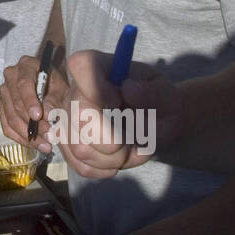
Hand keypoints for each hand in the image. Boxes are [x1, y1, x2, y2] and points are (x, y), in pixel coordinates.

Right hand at [0, 51, 66, 152]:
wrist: (49, 87)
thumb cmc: (56, 85)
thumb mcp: (61, 88)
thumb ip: (55, 99)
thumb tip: (47, 114)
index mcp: (26, 66)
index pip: (23, 83)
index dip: (29, 101)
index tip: (38, 117)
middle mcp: (10, 77)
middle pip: (15, 103)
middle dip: (31, 122)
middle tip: (49, 136)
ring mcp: (4, 93)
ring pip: (10, 117)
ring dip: (27, 134)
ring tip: (45, 145)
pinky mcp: (2, 108)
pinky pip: (7, 126)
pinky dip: (20, 138)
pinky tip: (35, 145)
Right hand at [53, 50, 178, 178]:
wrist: (156, 124)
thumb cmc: (159, 103)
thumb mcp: (166, 94)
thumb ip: (152, 93)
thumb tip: (129, 89)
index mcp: (99, 68)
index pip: (82, 66)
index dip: (97, 88)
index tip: (118, 101)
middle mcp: (76, 91)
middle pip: (80, 116)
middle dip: (114, 138)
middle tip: (134, 138)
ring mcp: (68, 119)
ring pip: (81, 148)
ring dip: (115, 158)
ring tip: (130, 149)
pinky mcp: (67, 145)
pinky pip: (81, 165)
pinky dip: (106, 168)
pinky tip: (118, 158)